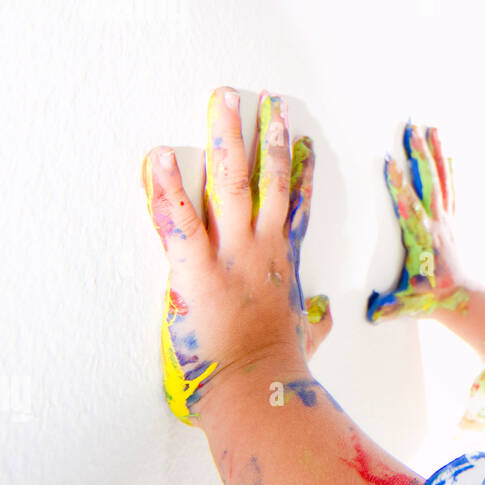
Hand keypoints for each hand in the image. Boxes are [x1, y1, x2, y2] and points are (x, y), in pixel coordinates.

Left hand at [143, 87, 332, 425]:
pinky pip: (178, 220)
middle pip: (267, 178)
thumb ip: (317, 319)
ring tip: (223, 99)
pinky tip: (159, 155)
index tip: (302, 140)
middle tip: (265, 100)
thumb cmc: (281, 365)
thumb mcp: (307, 337)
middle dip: (265, 135)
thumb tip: (326, 313)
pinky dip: (167, 187)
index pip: (297, 206)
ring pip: (230, 182)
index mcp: (283, 262)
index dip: (301, 170)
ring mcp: (231, 254)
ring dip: (227, 137)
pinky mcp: (196, 270)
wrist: (257, 384)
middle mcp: (261, 247)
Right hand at [366, 122, 469, 321]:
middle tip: (412, 128)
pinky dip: (449, 169)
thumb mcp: (405, 305)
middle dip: (419, 155)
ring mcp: (448, 219)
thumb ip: (386, 308)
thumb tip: (369, 316)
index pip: (407, 208)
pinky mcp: (453, 220)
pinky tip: (447, 152)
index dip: (398, 185)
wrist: (463, 300)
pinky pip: (451, 188)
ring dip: (436, 152)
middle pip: (428, 182)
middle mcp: (437, 224)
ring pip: (442, 179)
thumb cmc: (430, 300)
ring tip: (431, 128)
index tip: (389, 162)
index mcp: (421, 239)